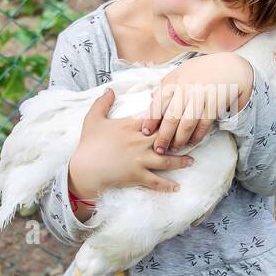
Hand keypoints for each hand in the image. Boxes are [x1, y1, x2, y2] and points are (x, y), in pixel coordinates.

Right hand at [69, 88, 195, 199]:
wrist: (83, 169)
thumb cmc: (88, 144)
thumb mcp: (93, 119)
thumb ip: (103, 102)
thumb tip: (110, 89)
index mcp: (131, 126)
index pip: (155, 117)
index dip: (169, 114)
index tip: (181, 112)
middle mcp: (139, 142)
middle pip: (167, 137)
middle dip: (181, 137)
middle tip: (192, 137)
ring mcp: (140, 160)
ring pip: (167, 160)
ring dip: (181, 161)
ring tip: (191, 160)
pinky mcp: (137, 176)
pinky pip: (156, 181)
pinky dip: (168, 185)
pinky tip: (177, 187)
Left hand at [141, 53, 253, 153]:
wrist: (231, 67)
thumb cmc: (204, 70)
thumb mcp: (182, 70)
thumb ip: (167, 83)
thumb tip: (151, 97)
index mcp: (176, 80)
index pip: (158, 103)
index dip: (150, 119)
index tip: (145, 132)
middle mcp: (187, 88)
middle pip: (171, 117)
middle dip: (163, 136)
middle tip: (158, 148)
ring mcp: (202, 97)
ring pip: (186, 124)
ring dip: (179, 140)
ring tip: (174, 148)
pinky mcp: (215, 104)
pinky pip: (203, 125)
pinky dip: (197, 136)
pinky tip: (192, 143)